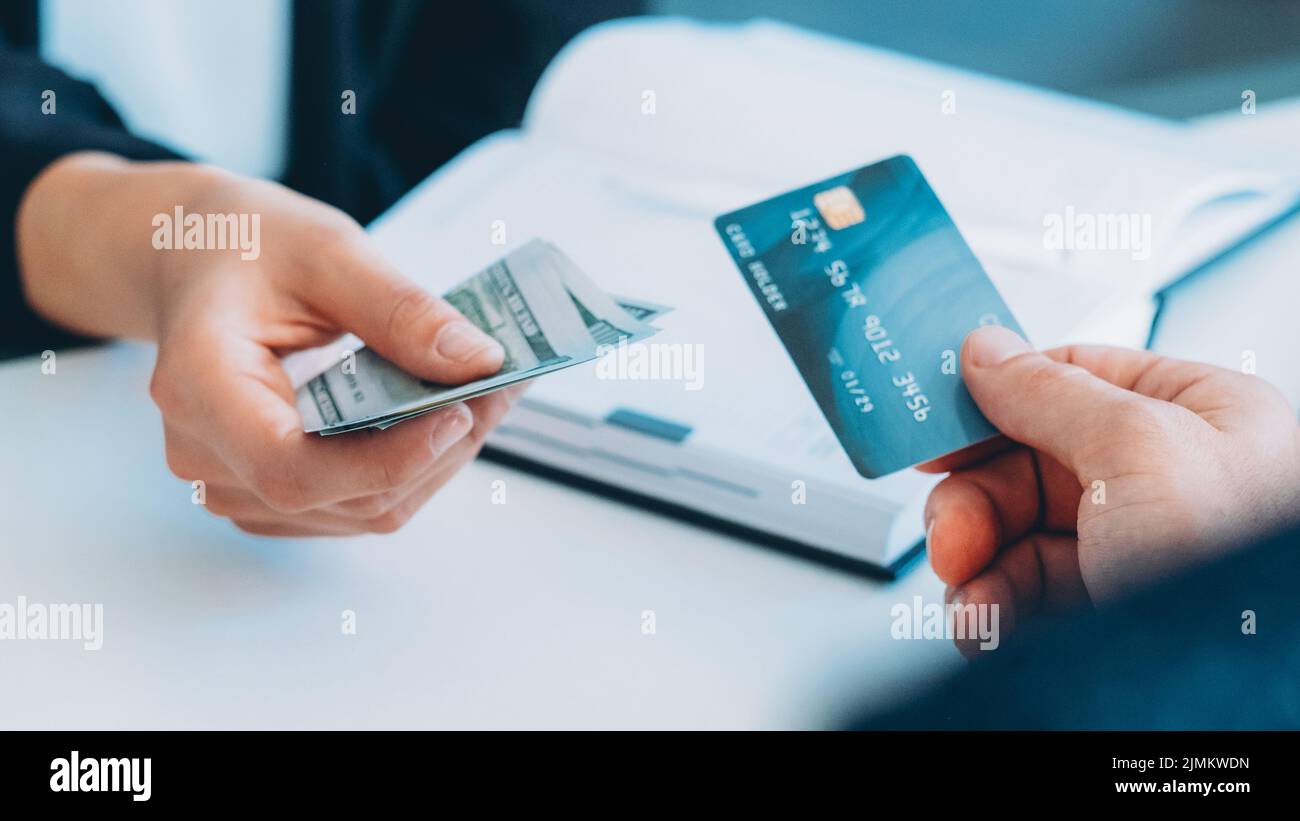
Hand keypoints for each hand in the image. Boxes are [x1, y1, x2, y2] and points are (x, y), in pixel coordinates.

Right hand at [18, 152, 512, 535]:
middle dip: (439, 449)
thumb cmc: (244, 244)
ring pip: (362, 510)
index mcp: (199, 386)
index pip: (291, 468)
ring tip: (485, 394)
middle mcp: (204, 453)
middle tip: (503, 386)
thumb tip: (478, 362)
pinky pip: (356, 503)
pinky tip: (445, 415)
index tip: (460, 413)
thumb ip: (400, 309)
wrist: (195, 258)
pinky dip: (412, 464)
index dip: (386, 460)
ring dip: (437, 459)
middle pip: (344, 496)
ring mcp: (232, 483)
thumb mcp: (325, 250)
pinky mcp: (266, 492)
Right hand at [923, 325, 1299, 652]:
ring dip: (976, 568)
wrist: (1236, 696)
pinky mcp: (1112, 609)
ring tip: (974, 605)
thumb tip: (986, 350)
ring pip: (1017, 535)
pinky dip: (992, 611)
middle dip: (975, 506)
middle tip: (950, 538)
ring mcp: (1138, 548)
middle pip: (1028, 465)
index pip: (1074, 378)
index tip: (934, 426)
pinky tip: (986, 627)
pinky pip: (1028, 594)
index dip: (996, 400)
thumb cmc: (1238, 566)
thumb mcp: (1137, 451)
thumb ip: (1051, 393)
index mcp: (1199, 415)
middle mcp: (1169, 479)